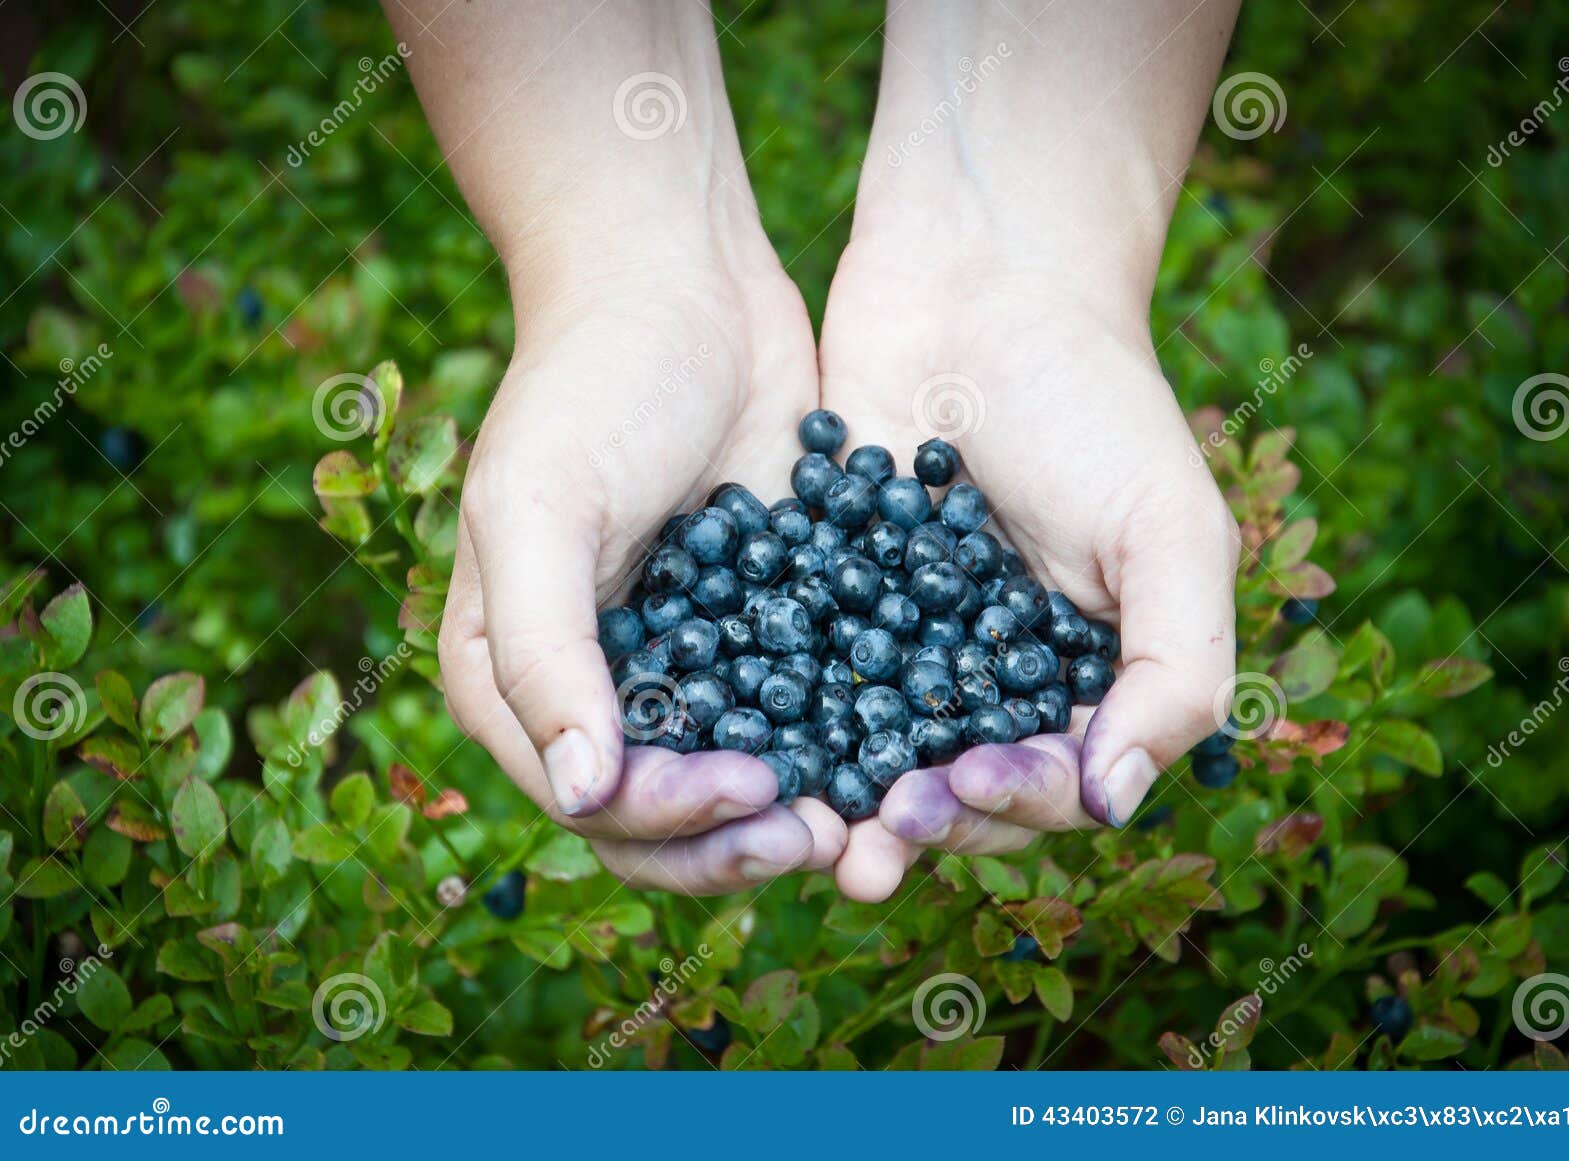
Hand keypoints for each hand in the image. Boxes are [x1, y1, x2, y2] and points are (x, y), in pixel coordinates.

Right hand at [441, 230, 845, 893]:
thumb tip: (577, 796)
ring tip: (873, 821)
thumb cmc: (589, 385)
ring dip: (802, 814)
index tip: (754, 791)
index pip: (596, 802)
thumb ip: (543, 652)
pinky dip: (845, 745)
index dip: (673, 821)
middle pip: (669, 820)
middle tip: (829, 839)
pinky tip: (903, 754)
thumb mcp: (541, 507)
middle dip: (742, 841)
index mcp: (515, 681)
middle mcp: (598, 692)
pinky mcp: (766, 627)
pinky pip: (804, 712)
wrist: (682, 283)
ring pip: (744, 784)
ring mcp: (688, 664)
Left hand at [818, 238, 1239, 900]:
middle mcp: (993, 672)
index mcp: (1086, 673)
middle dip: (925, 820)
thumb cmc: (1093, 403)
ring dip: (848, 803)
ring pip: (876, 750)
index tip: (968, 787)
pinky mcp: (826, 596)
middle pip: (959, 784)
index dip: (1016, 802)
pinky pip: (807, 676)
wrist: (977, 282)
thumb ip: (1172, 671)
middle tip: (876, 843)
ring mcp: (905, 640)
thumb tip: (1118, 807)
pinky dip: (784, 720)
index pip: (1056, 779)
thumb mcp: (1171, 533)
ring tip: (813, 836)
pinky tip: (752, 752)